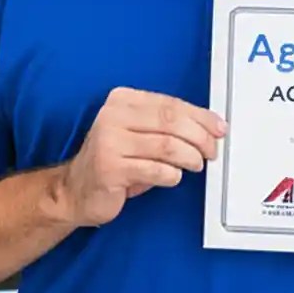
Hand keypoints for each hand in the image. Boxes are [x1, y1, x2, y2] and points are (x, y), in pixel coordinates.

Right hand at [60, 87, 226, 226]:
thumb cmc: (113, 163)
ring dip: (190, 158)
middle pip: (171, 122)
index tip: (218, 128)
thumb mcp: (138, 135)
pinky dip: (172, 175)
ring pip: (167, 146)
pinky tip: (172, 177)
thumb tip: (209, 128)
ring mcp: (109, 142)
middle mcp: (112, 116)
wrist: (74, 191)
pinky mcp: (110, 168)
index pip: (170, 104)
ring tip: (195, 164)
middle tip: (211, 150)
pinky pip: (156, 170)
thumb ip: (166, 126)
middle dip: (200, 137)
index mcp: (121, 101)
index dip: (200, 117)